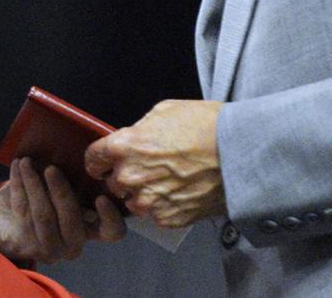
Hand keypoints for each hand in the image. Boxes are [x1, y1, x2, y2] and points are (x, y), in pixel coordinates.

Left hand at [0, 158, 125, 264]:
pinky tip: (17, 166)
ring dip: (34, 184)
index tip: (101, 198)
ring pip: (44, 215)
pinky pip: (23, 212)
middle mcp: (75, 243)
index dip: (110, 217)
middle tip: (50, 168)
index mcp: (91, 228)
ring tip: (27, 162)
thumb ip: (75, 178)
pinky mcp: (27, 247)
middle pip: (72, 219)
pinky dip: (19, 186)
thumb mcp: (63, 185)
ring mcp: (52, 249)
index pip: (112, 231)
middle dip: (61, 191)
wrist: (6, 218)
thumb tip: (78, 156)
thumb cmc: (44, 195)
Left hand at [85, 99, 225, 227]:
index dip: (99, 159)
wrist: (237, 153)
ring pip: (133, 202)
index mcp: (124, 146)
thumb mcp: (164, 111)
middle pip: (113, 182)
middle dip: (125, 175)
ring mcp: (148, 201)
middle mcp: (130, 177)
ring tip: (167, 181)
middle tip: (149, 167)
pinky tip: (179, 193)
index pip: (93, 159)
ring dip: (143, 193)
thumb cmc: (204, 125)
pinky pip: (155, 215)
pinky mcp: (166, 219)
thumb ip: (139, 129)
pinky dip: (163, 207)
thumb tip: (133, 139)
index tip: (104, 162)